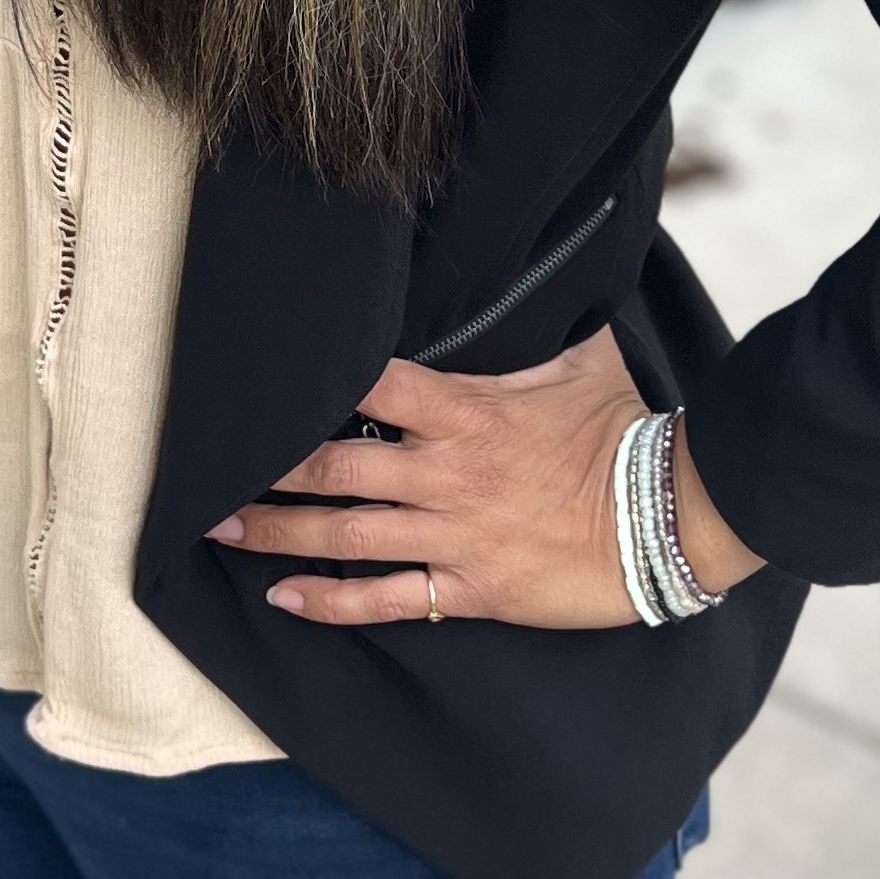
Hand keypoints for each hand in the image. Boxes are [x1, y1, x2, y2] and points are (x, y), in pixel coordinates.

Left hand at [210, 328, 766, 630]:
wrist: (671, 518)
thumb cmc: (627, 432)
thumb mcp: (580, 363)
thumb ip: (533, 333)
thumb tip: (531, 277)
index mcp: (466, 411)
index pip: (370, 385)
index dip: (311, 383)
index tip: (261, 384)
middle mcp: (446, 474)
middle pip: (334, 465)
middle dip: (267, 466)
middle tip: (207, 468)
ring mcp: (454, 535)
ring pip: (344, 534)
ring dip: (276, 532)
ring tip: (220, 528)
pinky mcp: (470, 589)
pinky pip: (386, 599)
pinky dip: (330, 601)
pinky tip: (286, 600)